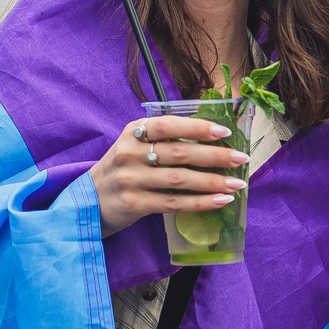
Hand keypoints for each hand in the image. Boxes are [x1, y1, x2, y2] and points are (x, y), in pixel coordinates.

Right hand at [92, 116, 248, 236]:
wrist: (87, 202)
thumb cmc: (122, 169)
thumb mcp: (134, 145)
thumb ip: (163, 138)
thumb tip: (210, 134)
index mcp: (133, 132)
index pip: (168, 124)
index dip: (197, 127)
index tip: (224, 131)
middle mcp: (130, 153)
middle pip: (180, 153)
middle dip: (215, 156)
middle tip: (241, 158)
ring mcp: (131, 179)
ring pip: (180, 179)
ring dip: (213, 182)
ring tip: (237, 184)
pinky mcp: (134, 204)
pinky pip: (174, 203)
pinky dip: (200, 202)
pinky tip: (219, 201)